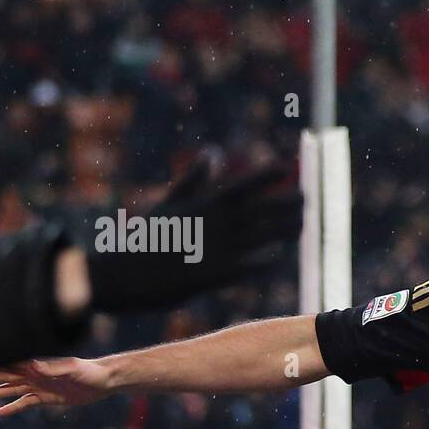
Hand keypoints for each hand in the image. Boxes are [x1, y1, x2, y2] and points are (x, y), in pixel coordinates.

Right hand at [0, 357, 111, 415]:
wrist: (104, 380)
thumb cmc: (89, 370)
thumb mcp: (72, 368)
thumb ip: (52, 367)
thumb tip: (32, 366)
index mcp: (37, 365)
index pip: (9, 366)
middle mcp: (35, 375)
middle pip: (5, 377)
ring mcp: (40, 386)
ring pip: (12, 390)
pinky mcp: (47, 398)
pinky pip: (26, 403)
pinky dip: (14, 407)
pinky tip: (0, 411)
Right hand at [87, 156, 301, 311]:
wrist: (122, 275)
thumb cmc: (148, 238)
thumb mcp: (170, 204)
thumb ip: (194, 181)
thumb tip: (213, 153)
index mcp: (202, 205)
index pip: (241, 185)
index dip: (265, 175)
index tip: (286, 166)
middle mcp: (212, 225)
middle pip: (257, 210)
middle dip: (283, 203)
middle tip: (306, 197)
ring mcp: (212, 250)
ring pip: (257, 237)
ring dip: (281, 230)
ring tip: (302, 225)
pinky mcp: (210, 276)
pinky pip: (243, 268)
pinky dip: (261, 262)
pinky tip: (279, 258)